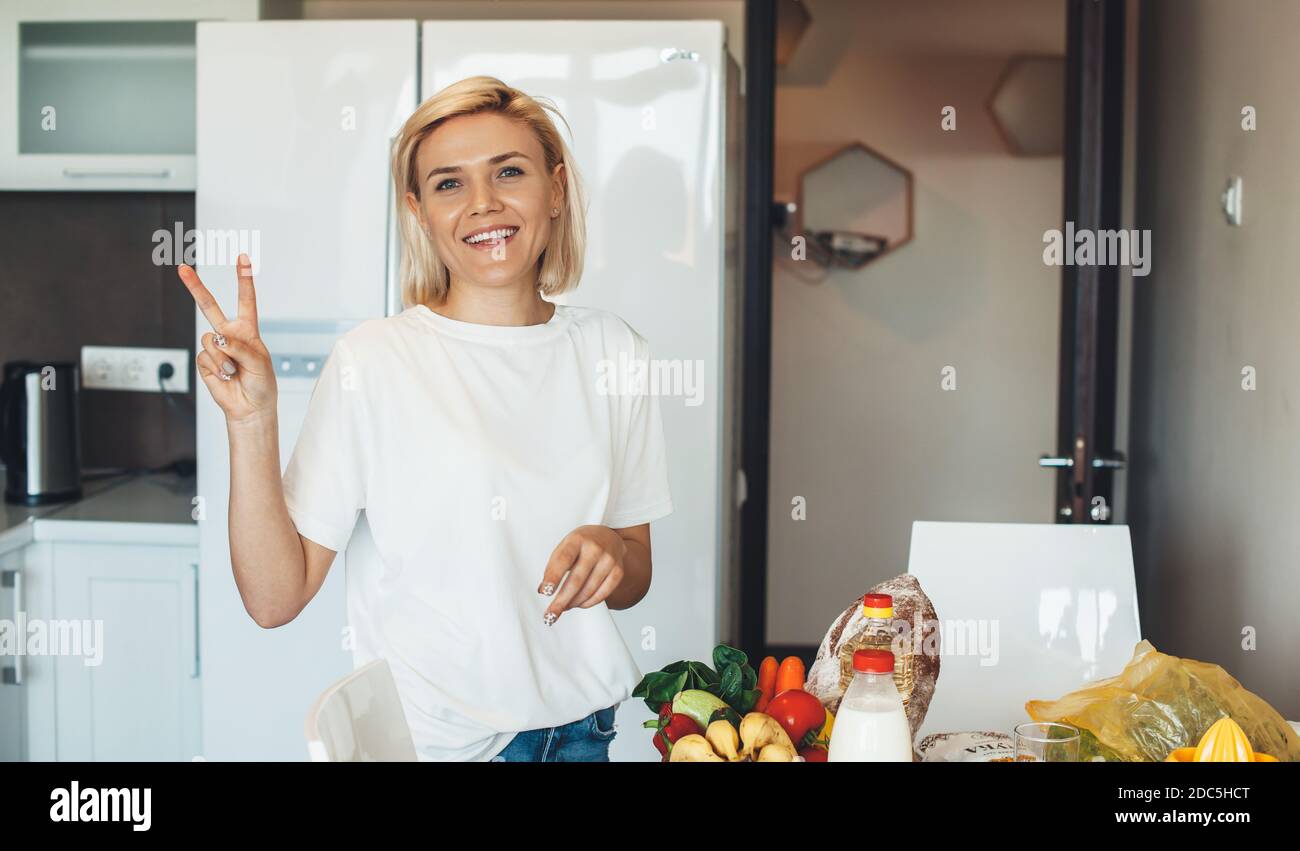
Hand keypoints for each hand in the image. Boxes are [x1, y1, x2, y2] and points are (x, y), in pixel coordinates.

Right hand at [177, 254, 276, 424]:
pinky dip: (218, 367)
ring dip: (225, 357)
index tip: (242, 259)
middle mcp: (229, 335)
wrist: (250, 407)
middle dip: (195, 287)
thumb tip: (221, 339)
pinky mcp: (205, 361)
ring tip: (235, 370)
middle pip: (209, 306)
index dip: (244, 280)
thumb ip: (242, 347)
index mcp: (247, 330)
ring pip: (210, 339)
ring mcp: (215, 347)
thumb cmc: (261, 384)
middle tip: (183, 269)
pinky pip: (206, 356)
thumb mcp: (261, 363)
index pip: (246, 300)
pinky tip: (226, 375)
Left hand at [538, 525, 628, 624]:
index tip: (545, 592)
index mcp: (577, 539)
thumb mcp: (564, 547)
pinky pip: (603, 594)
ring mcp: (609, 560)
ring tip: (563, 607)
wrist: (607, 537)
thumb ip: (554, 566)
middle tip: (550, 616)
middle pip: (576, 580)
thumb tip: (543, 590)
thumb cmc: (581, 545)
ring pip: (589, 590)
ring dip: (573, 603)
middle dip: (561, 601)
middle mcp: (595, 549)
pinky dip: (588, 603)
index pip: (563, 560)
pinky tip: (579, 604)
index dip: (553, 577)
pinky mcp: (618, 571)